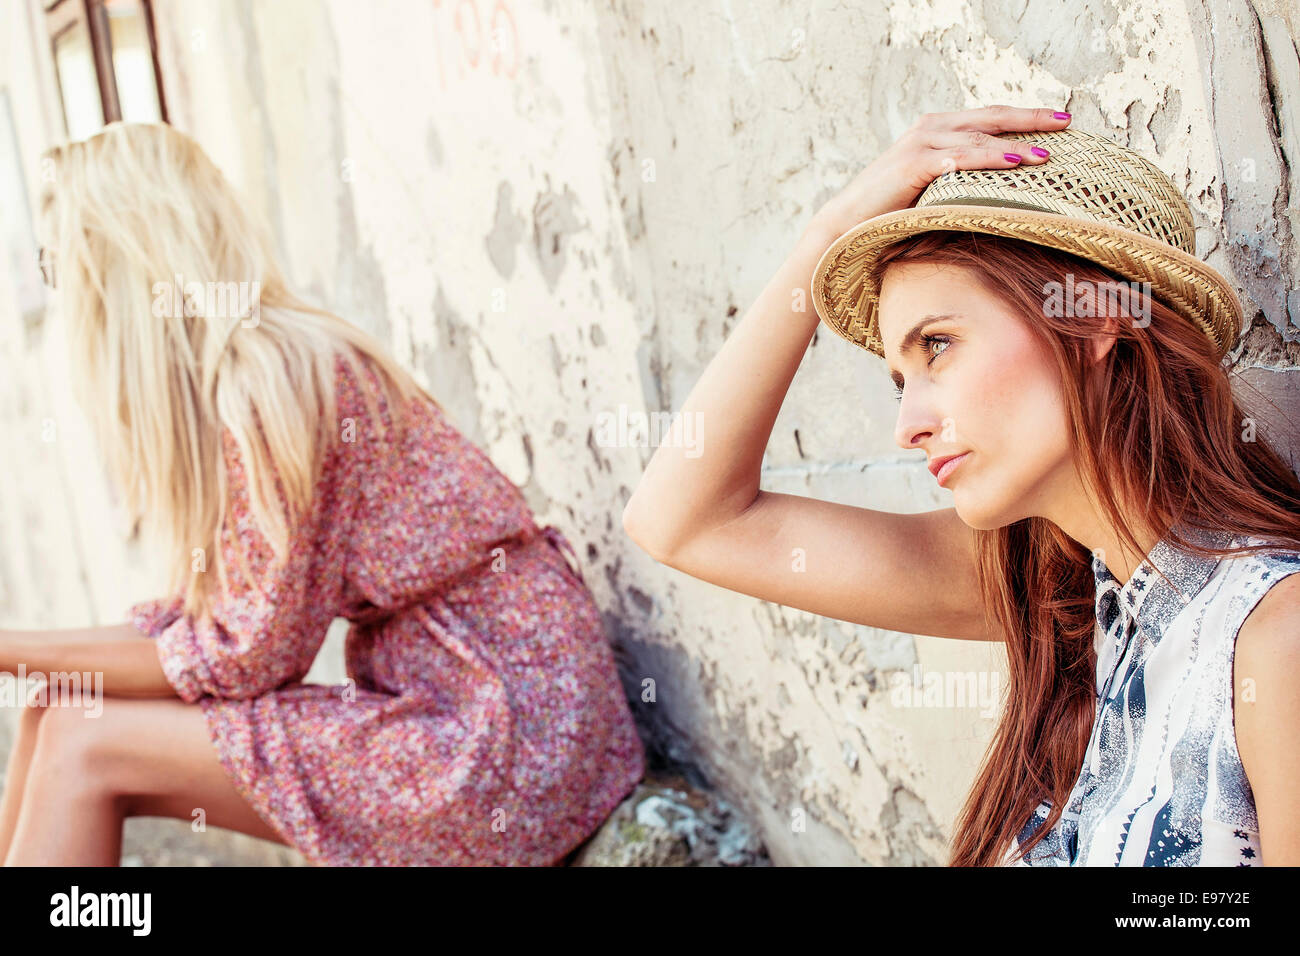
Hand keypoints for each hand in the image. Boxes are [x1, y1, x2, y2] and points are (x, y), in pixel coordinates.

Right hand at [811, 105, 1070, 237]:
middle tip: (1065, 121)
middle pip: (991, 117)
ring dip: (1017, 141)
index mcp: (936, 131)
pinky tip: (1013, 160)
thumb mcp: (932, 192)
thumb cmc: (889, 214)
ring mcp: (921, 142)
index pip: (988, 118)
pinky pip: (960, 156)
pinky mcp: (913, 162)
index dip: (1024, 118)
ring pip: (979, 135)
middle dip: (1031, 118)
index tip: (1058, 122)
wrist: (845, 224)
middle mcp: (930, 128)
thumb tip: (999, 197)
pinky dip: (988, 157)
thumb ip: (960, 183)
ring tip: (1047, 151)